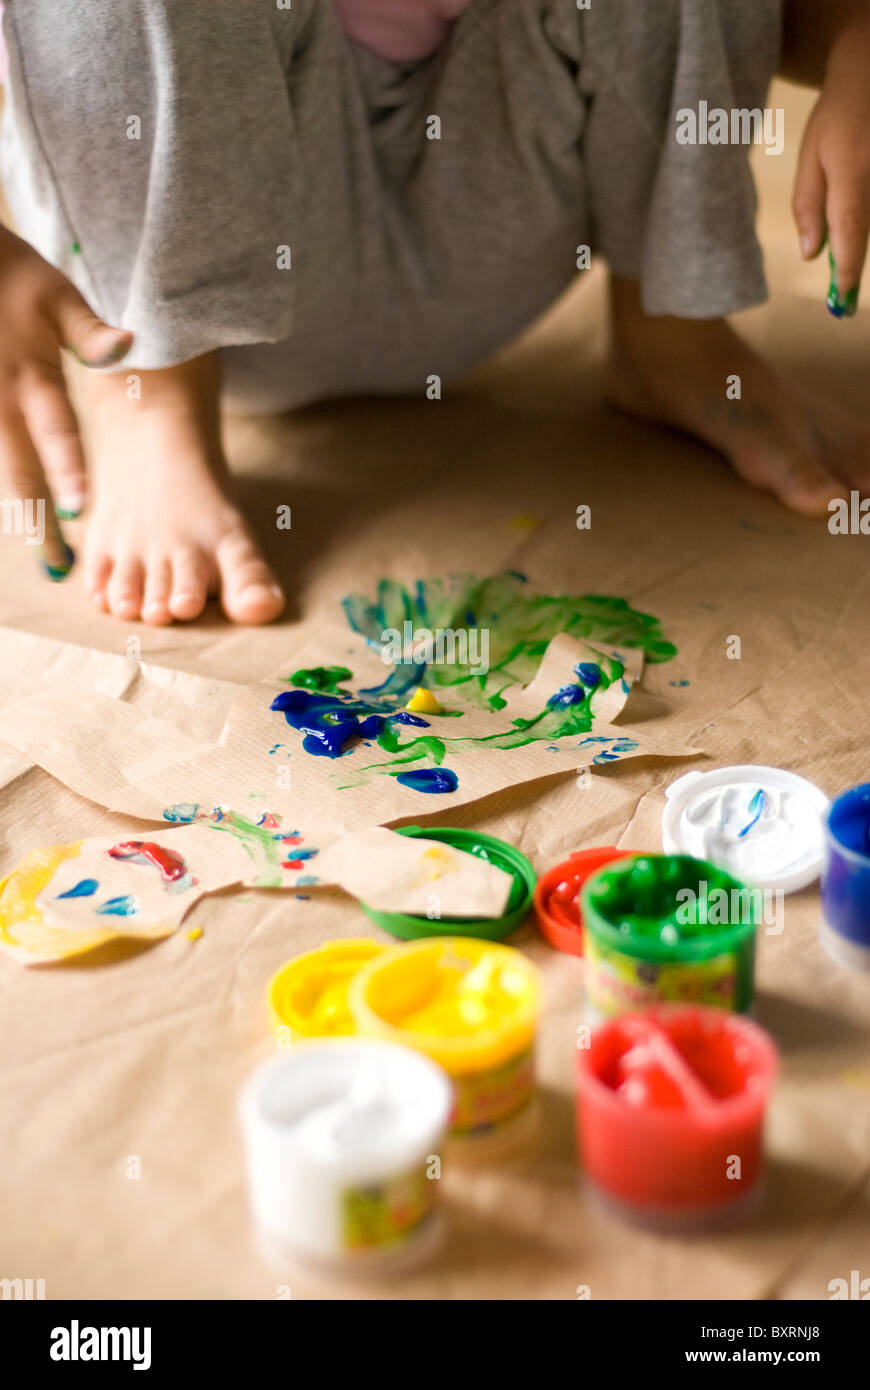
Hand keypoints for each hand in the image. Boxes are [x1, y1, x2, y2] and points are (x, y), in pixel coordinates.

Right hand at [0, 224, 131, 574]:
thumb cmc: (10, 275)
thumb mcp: (54, 294)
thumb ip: (89, 331)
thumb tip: (130, 346)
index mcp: (30, 377)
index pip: (53, 430)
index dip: (66, 468)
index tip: (78, 509)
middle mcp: (1, 403)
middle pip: (21, 470)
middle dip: (40, 519)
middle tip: (57, 564)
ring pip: (1, 468)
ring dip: (20, 510)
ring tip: (40, 553)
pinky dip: (7, 487)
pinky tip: (21, 520)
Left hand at [792, 19, 869, 309]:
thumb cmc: (838, 115)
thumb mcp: (811, 156)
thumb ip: (809, 206)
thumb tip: (811, 255)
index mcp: (852, 169)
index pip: (851, 228)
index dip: (849, 268)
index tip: (844, 300)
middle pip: (869, 231)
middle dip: (855, 263)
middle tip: (842, 300)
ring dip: (862, 239)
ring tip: (845, 263)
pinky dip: (868, 223)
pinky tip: (857, 211)